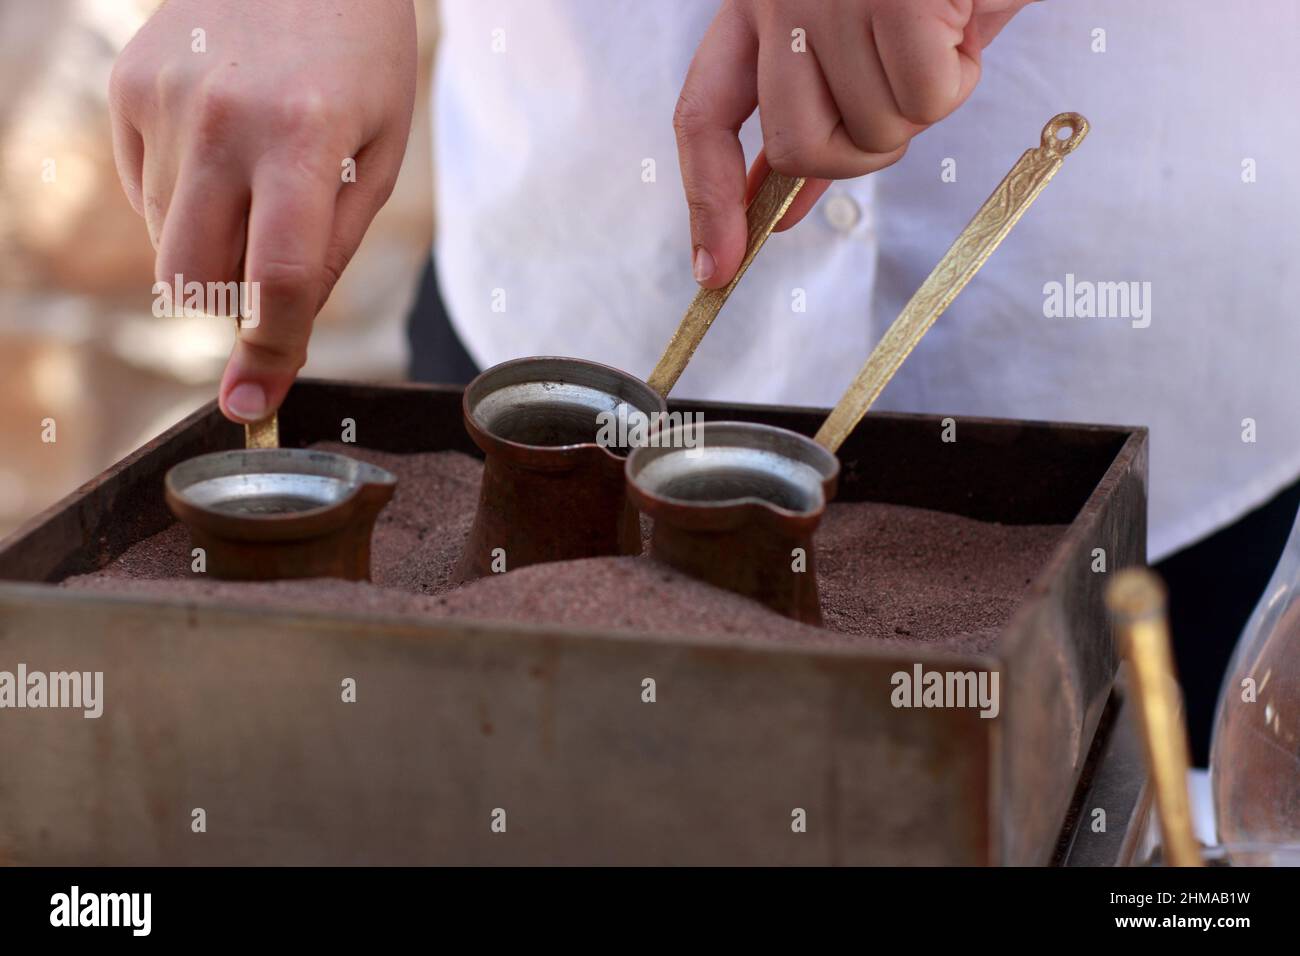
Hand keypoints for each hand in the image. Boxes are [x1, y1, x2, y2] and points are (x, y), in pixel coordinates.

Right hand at [109, 0, 416, 422]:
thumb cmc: (361, 60)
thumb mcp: (382, 156)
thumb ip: (331, 248)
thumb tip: (280, 335)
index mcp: (304, 139)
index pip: (276, 278)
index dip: (269, 350)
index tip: (253, 400)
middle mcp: (221, 121)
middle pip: (193, 277)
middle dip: (228, 304)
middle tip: (267, 274)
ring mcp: (163, 99)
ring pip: (167, 239)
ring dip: (212, 244)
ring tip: (258, 178)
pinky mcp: (126, 85)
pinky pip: (143, 190)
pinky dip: (182, 200)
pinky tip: (222, 149)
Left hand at [674, 0, 1031, 287]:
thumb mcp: (861, 42)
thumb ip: (817, 116)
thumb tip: (781, 208)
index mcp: (757, 3)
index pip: (703, 116)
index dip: (708, 200)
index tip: (714, 266)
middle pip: (798, 147)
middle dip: (859, 152)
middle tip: (903, 98)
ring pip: (872, 131)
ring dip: (922, 104)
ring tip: (940, 33)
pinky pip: (927, 100)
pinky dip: (960, 76)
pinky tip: (962, 21)